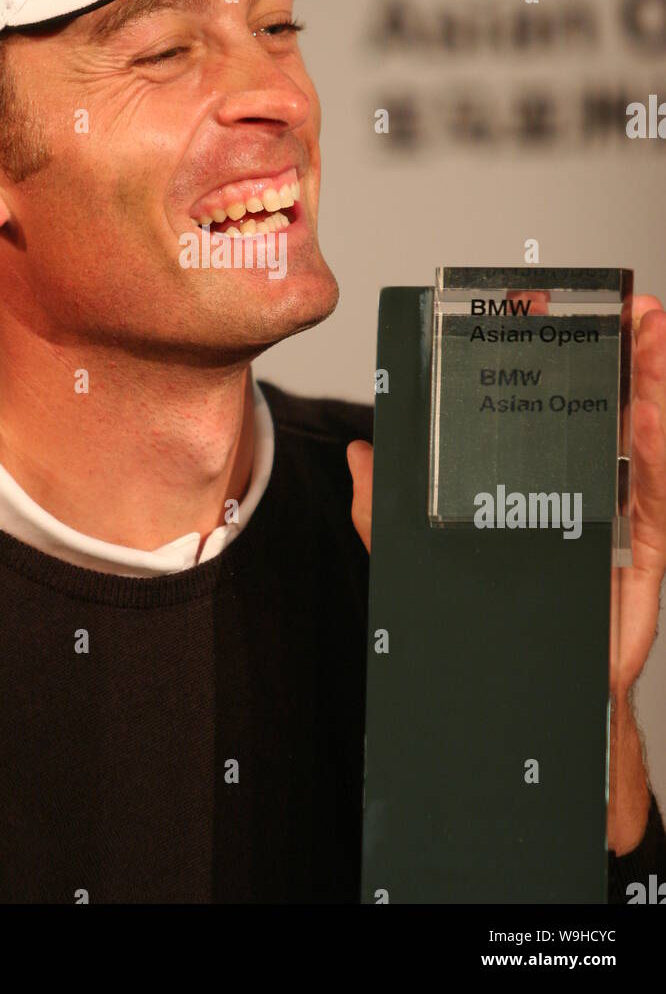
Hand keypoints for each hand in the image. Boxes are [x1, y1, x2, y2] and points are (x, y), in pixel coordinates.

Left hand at [346, 294, 665, 698]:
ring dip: (651, 382)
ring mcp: (614, 516)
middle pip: (601, 406)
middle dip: (614, 349)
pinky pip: (652, 498)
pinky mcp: (638, 551)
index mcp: (533, 480)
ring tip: (651, 329)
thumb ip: (384, 509)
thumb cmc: (486, 620)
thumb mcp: (420, 560)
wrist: (530, 696)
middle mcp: (579, 487)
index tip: (546, 303)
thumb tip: (359, 453)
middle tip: (620, 301)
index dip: (549, 353)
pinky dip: (654, 454)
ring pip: (638, 438)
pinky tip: (648, 416)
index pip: (544, 404)